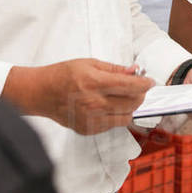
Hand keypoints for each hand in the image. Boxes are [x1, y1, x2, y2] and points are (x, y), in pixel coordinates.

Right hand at [3, 59, 154, 135]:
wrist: (41, 93)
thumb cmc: (63, 75)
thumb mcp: (88, 63)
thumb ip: (113, 69)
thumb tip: (134, 70)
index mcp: (95, 83)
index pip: (130, 85)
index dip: (144, 83)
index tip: (150, 81)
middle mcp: (94, 103)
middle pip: (132, 103)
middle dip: (140, 95)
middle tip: (139, 88)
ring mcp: (91, 119)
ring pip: (126, 117)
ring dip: (131, 107)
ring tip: (125, 98)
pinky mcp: (88, 129)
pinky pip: (113, 125)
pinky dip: (117, 116)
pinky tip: (109, 106)